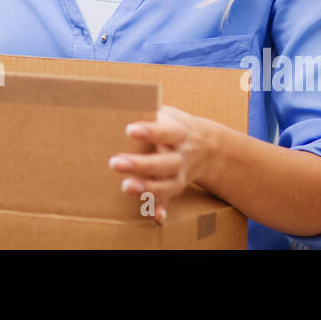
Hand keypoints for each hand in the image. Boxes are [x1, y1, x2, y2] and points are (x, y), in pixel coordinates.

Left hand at [108, 105, 214, 222]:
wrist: (207, 145)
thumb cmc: (174, 125)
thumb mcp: (167, 113)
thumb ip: (147, 112)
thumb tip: (113, 103)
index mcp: (179, 132)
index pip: (165, 131)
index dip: (149, 131)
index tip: (129, 129)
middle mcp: (182, 154)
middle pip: (165, 162)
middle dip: (141, 165)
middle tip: (114, 163)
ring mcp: (182, 173)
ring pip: (169, 184)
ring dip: (148, 188)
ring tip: (125, 186)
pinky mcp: (177, 187)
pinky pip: (171, 200)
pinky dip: (163, 208)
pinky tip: (156, 216)